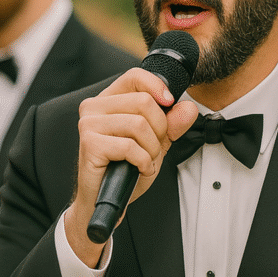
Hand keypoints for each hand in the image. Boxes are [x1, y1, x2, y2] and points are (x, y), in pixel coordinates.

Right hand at [66, 68, 197, 265]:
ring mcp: (89, 124)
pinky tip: (138, 169)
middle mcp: (93, 108)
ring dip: (151, 149)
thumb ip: (172, 125)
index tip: (169, 104)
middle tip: (152, 149)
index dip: (157, 87)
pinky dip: (143, 161)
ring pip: (139, 124)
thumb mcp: (156, 144)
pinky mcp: (90, 143)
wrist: (106, 200)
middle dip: (159, 129)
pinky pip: (131, 146)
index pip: (134, 76)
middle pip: (144, 102)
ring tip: (145, 161)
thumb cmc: (126, 170)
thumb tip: (188, 108)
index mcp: (108, 101)